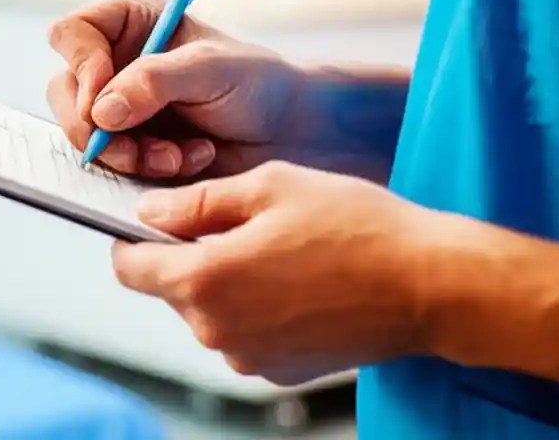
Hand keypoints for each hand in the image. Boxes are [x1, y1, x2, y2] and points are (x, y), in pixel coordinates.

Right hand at [47, 0, 307, 178]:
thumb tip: (100, 111)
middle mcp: (114, 64)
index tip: (105, 101)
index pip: (71, 36)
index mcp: (129, 24)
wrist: (289, 134)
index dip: (81, 68)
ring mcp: (118, 110)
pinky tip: (186, 163)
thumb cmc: (257, 84)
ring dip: (128, 155)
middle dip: (98, 130)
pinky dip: (144, 172)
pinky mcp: (128, 149)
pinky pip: (109, 167)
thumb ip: (153, 82)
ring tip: (179, 157)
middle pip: (64, 92)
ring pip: (83, 137)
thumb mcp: (209, 69)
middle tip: (134, 150)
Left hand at [111, 161, 447, 384]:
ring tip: (277, 248)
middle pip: (170, 288)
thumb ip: (196, 202)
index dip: (131, 238)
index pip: (129, 267)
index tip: (150, 219)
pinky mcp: (278, 370)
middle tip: (235, 221)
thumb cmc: (357, 227)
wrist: (429, 284)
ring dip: (224, 280)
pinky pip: (243, 331)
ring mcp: (247, 357)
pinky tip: (295, 278)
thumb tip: (150, 210)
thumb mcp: (269, 187)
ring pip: (208, 310)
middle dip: (187, 254)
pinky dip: (254, 306)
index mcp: (205, 280)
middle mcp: (216, 330)